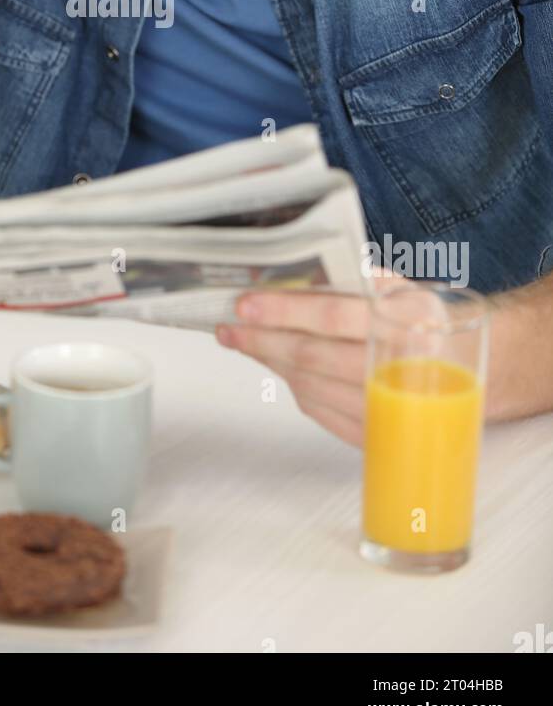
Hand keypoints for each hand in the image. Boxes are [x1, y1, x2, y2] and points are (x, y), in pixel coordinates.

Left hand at [215, 271, 410, 445]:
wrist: (477, 374)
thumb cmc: (428, 323)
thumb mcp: (404, 288)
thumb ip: (358, 278)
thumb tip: (300, 269)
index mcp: (407, 323)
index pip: (332, 316)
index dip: (284, 310)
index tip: (245, 303)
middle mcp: (397, 370)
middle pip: (313, 356)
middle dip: (262, 340)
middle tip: (229, 327)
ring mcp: (385, 410)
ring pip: (309, 386)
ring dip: (271, 362)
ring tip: (243, 340)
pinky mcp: (375, 435)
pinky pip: (319, 410)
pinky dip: (293, 385)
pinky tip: (277, 365)